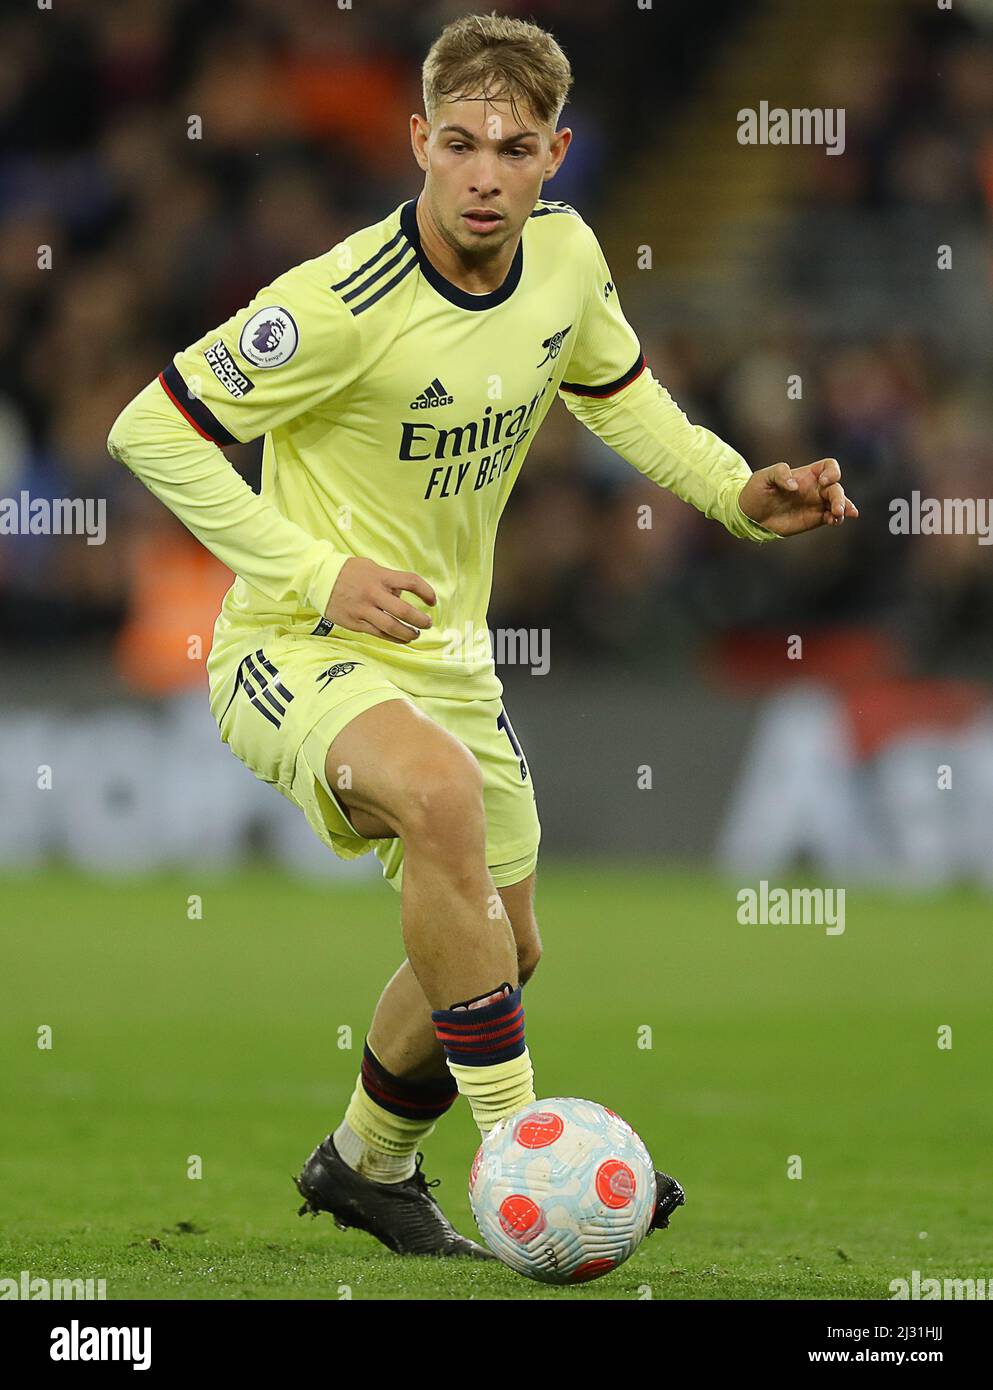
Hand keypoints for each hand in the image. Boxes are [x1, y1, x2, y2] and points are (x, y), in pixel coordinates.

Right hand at [325, 557, 435, 643]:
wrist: (319, 578)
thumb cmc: (348, 572)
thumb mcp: (371, 567)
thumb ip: (388, 580)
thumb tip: (403, 595)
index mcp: (381, 576)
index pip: (411, 582)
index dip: (426, 592)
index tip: (432, 601)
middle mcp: (374, 593)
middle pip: (404, 611)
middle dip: (420, 620)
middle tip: (427, 623)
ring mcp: (364, 610)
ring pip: (392, 627)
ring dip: (408, 633)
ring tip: (415, 634)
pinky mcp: (355, 622)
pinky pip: (378, 633)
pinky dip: (393, 638)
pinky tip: (400, 638)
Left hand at [737, 458, 858, 536]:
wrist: (750, 515)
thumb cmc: (756, 491)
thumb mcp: (763, 477)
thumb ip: (779, 473)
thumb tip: (795, 485)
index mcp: (806, 474)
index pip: (829, 466)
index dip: (832, 472)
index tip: (823, 481)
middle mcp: (815, 488)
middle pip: (837, 488)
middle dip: (840, 497)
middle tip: (836, 508)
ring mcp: (816, 504)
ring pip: (838, 503)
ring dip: (844, 508)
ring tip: (839, 515)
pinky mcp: (814, 519)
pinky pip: (831, 517)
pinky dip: (836, 519)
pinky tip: (834, 521)